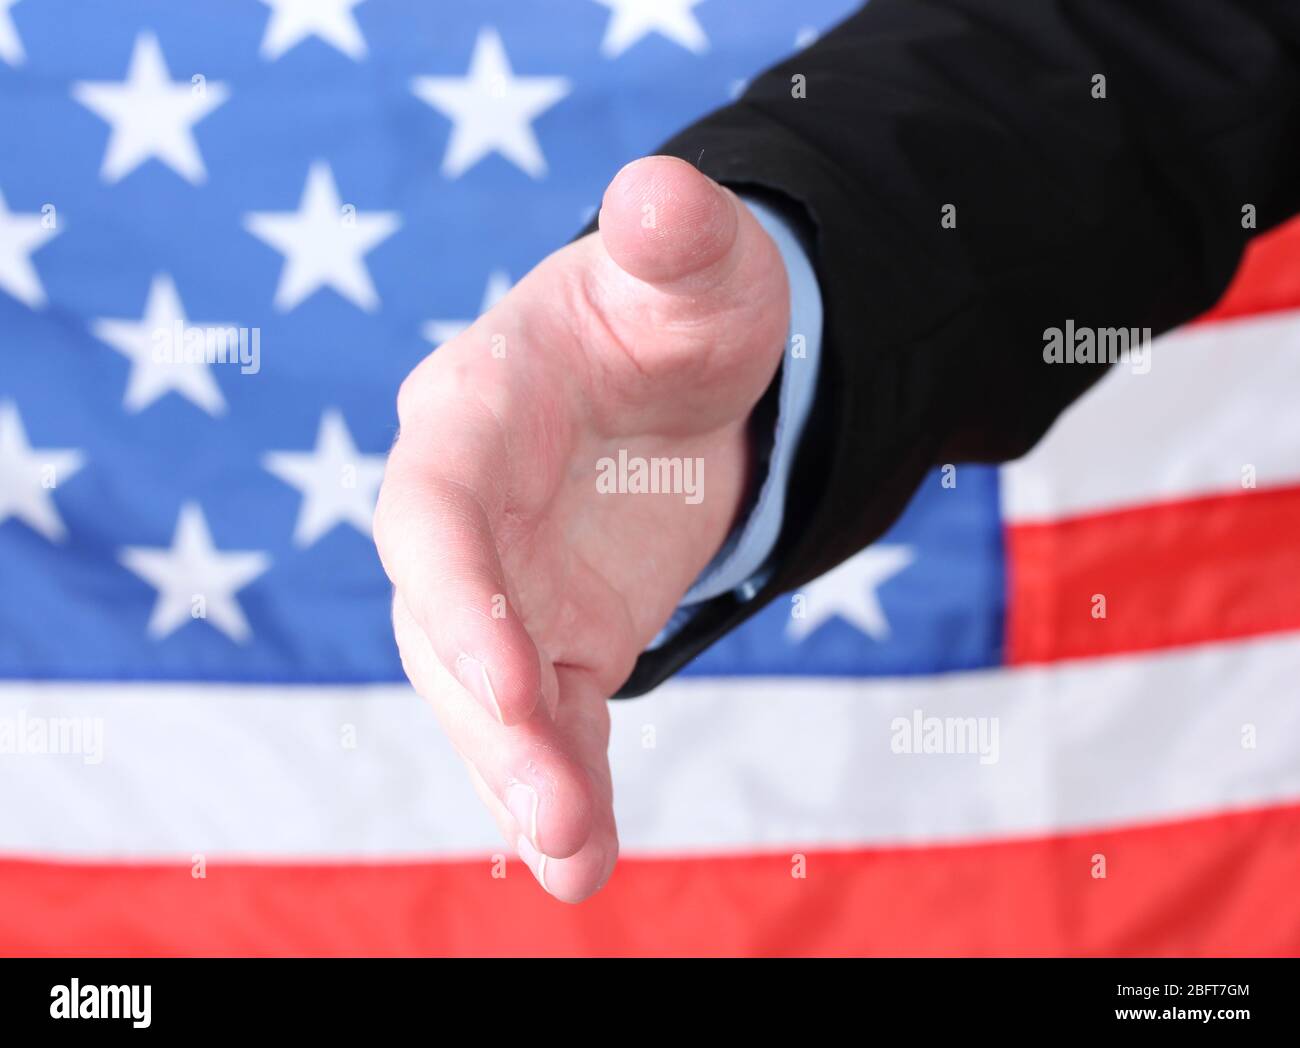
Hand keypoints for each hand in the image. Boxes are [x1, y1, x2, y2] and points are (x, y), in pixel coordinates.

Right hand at [374, 156, 788, 900]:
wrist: (680, 376)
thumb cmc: (675, 309)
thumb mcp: (695, 267)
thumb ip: (677, 239)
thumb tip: (662, 195)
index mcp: (473, 409)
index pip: (432, 508)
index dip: (454, 592)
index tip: (509, 675)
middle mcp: (466, 510)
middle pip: (444, 627)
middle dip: (490, 719)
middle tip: (551, 811)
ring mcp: (505, 585)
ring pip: (487, 697)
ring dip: (521, 779)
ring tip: (572, 862)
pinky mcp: (557, 637)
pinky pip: (549, 721)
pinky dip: (562, 787)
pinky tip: (583, 861)